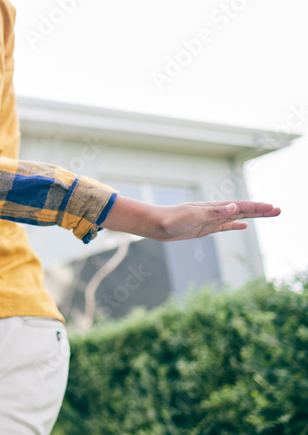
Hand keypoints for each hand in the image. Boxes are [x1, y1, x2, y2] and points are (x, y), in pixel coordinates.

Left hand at [102, 196, 280, 240]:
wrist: (155, 224)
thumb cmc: (172, 219)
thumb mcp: (194, 216)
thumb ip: (214, 212)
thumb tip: (235, 207)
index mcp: (214, 208)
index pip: (241, 206)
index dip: (257, 208)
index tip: (273, 208)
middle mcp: (214, 212)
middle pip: (243, 210)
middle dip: (261, 210)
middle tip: (279, 210)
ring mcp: (210, 220)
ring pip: (237, 217)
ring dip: (252, 216)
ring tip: (268, 214)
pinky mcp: (204, 228)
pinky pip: (225, 226)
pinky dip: (235, 225)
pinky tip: (244, 225)